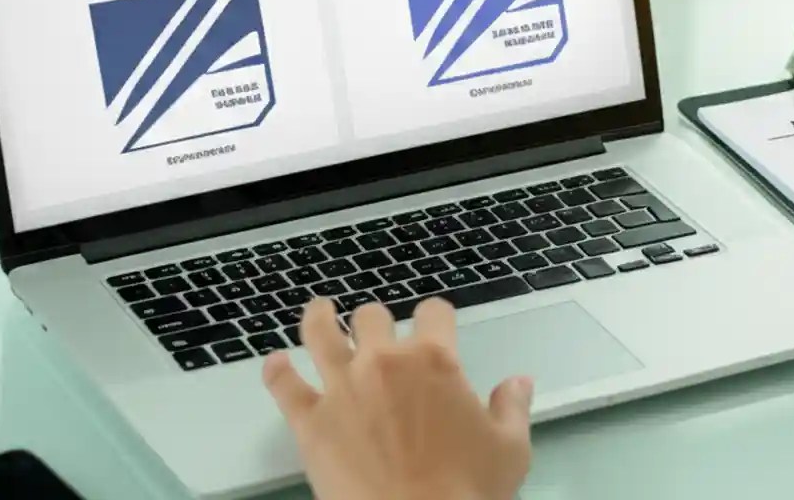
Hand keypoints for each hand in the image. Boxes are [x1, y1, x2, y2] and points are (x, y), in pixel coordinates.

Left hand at [263, 298, 533, 499]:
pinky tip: (275, 363)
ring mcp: (341, 388)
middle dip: (378, 322)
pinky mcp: (308, 421)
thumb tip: (519, 382)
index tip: (435, 325)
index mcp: (434, 361)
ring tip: (319, 312)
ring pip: (319, 332)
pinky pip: (283, 385)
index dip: (435, 316)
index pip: (434, 312)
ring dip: (318, 318)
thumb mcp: (509, 450)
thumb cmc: (467, 491)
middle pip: (372, 317)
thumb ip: (512, 408)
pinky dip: (277, 372)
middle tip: (380, 337)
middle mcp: (383, 362)